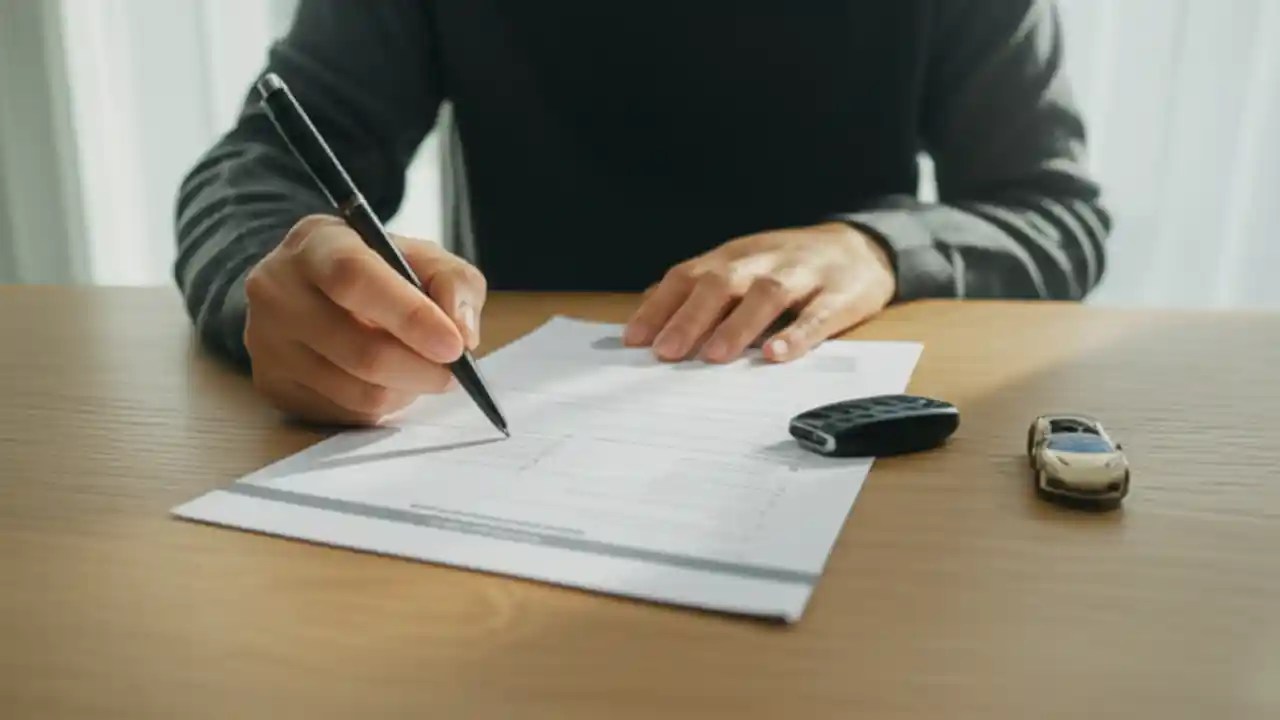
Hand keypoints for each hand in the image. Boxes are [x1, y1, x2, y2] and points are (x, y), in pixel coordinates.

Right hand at [242, 214, 486, 424]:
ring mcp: (267, 342)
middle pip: (360, 349)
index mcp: (316, 243)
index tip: (454, 345)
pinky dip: (381, 405)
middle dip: (421, 368)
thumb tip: (463, 334)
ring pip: (357, 392)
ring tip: (420, 371)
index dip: (410, 316)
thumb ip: (453, 282)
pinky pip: (344, 414)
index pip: (356, 279)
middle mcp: (277, 290)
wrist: (310, 290)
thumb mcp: (421, 257)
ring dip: (406, 390)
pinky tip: (386, 381)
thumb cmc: (376, 271)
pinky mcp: (272, 385)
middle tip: (453, 372)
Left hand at [623, 222, 894, 362]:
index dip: (661, 306)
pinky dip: (797, 335)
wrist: (862, 247)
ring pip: (766, 295)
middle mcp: (763, 261)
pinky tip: (778, 355)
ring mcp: (802, 276)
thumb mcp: (742, 265)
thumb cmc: (789, 265)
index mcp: (734, 256)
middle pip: (722, 283)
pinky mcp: (840, 295)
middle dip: (691, 317)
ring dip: (738, 325)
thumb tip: (649, 309)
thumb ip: (699, 286)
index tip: (635, 339)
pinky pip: (817, 315)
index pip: (689, 276)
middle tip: (667, 352)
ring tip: (714, 354)